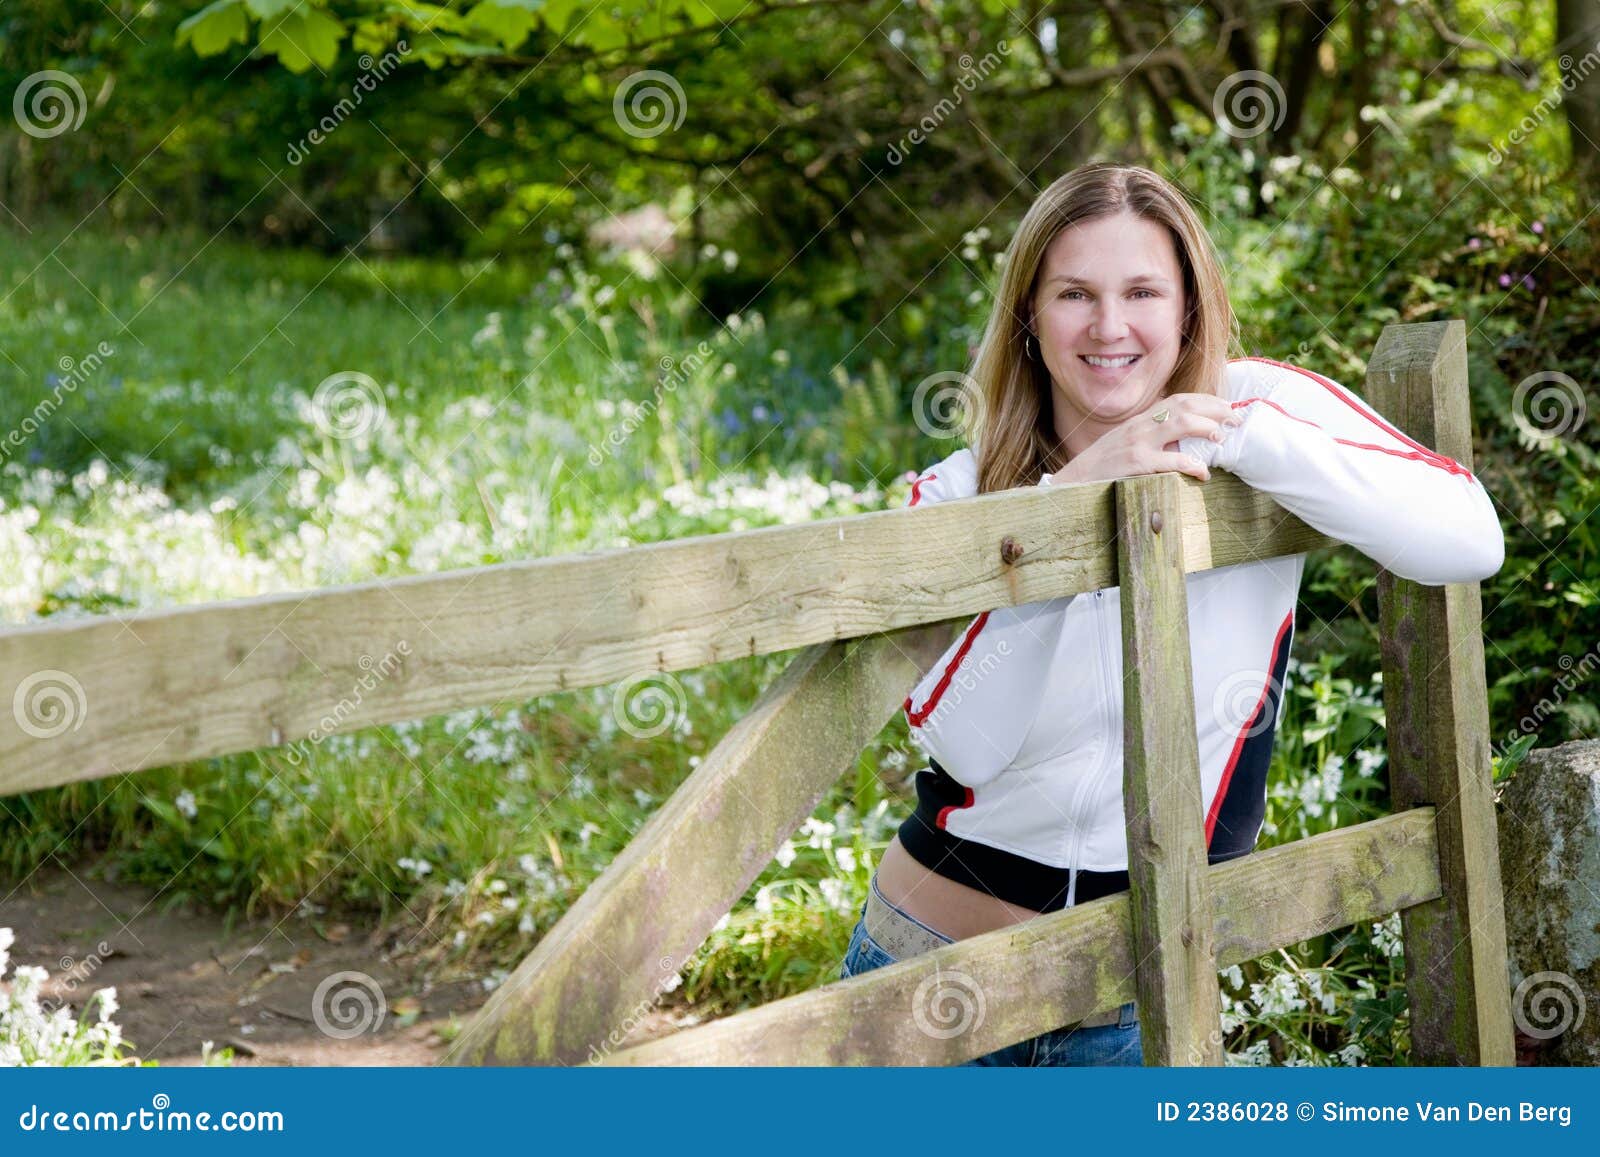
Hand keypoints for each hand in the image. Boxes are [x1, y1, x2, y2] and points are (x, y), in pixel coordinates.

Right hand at [1052, 392, 1240, 484]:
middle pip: (1183, 406)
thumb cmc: (1104, 468)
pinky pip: (1170, 461)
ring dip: (1204, 428)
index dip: (1206, 401)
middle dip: (1213, 410)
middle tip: (1235, 420)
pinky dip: (1190, 466)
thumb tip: (1183, 442)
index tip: (1227, 407)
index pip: (1178, 399)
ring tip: (1221, 438)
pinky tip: (1202, 473)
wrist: (1074, 481)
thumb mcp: (1127, 444)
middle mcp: (1140, 426)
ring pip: (1178, 424)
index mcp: (1140, 420)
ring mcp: (1137, 443)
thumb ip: (1152, 439)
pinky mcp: (1135, 465)